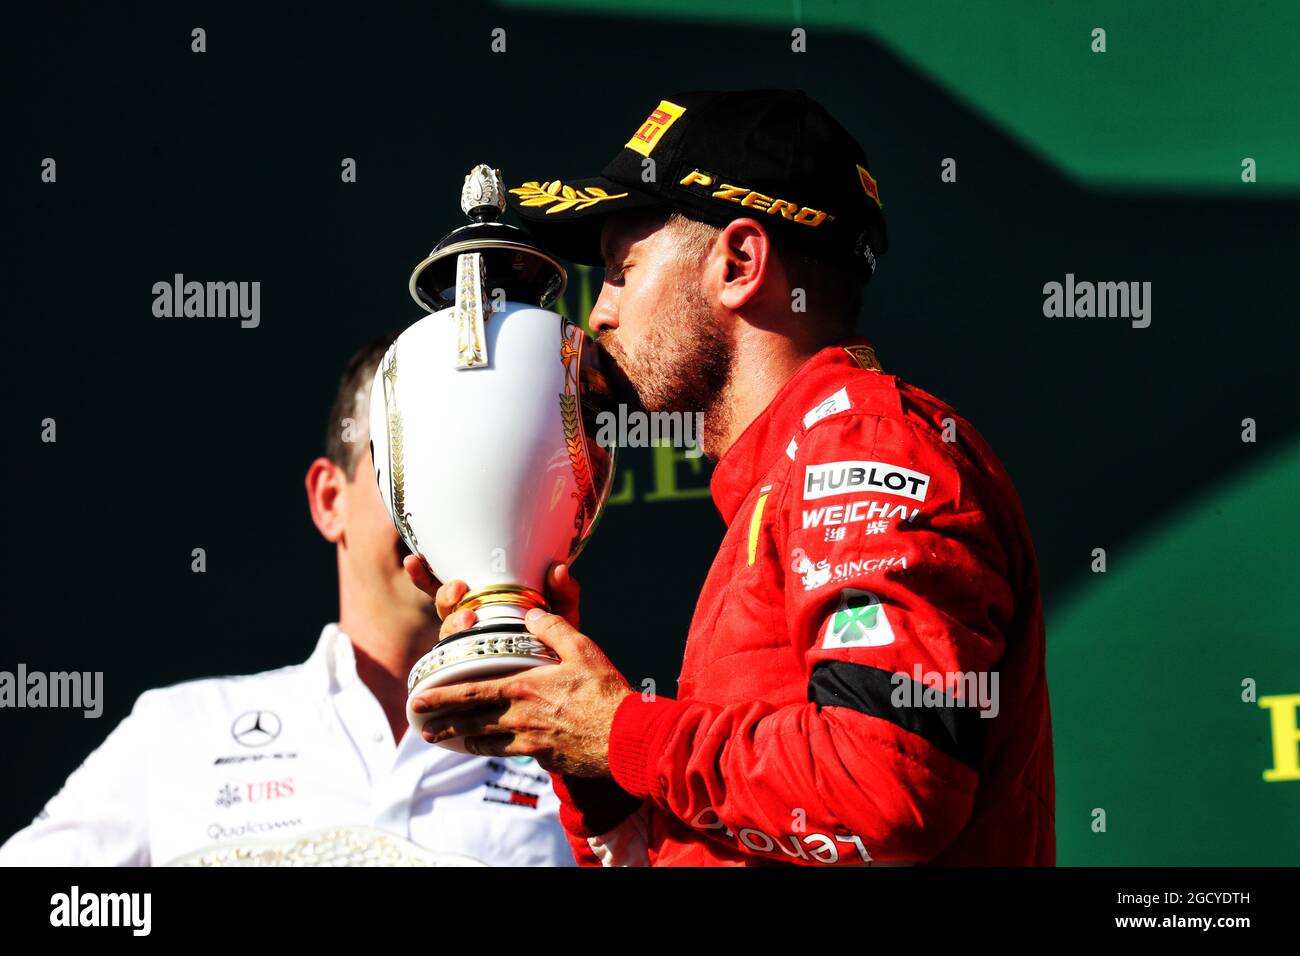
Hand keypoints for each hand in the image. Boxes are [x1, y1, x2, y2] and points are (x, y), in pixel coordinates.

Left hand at [407, 563, 631, 776]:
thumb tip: (532, 612)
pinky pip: (510, 753)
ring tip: (443, 739)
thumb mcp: (583, 649)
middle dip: (442, 722)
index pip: (472, 692)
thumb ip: (554, 627)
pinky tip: (487, 749)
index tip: (420, 698)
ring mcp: (530, 741)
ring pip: (486, 741)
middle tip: (420, 723)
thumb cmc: (606, 692)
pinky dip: (492, 750)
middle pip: (471, 721)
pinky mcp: (544, 757)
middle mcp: (519, 717)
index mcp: (523, 688)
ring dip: (461, 739)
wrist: (627, 738)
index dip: (443, 695)